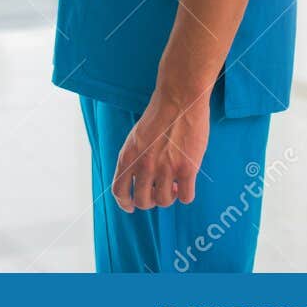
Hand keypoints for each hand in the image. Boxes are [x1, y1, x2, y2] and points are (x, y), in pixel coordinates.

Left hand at [111, 87, 210, 211]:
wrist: (179, 99)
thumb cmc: (158, 114)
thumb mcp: (136, 137)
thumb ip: (135, 159)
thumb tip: (140, 180)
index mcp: (128, 156)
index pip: (119, 191)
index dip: (124, 203)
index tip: (130, 206)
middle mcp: (144, 166)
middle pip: (143, 202)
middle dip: (151, 201)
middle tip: (158, 192)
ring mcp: (166, 169)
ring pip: (164, 201)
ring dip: (169, 197)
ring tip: (174, 184)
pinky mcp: (187, 169)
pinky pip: (186, 198)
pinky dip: (186, 194)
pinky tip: (187, 184)